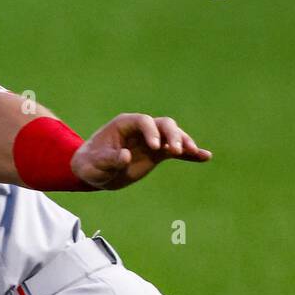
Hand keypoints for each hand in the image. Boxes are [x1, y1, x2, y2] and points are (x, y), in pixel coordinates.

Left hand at [72, 113, 211, 189]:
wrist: (92, 172)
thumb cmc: (90, 165)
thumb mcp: (94, 166)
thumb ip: (109, 160)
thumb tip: (126, 156)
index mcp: (124, 125)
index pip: (143, 121)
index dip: (152, 131)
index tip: (155, 147)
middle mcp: (141, 129)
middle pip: (163, 124)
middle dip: (172, 134)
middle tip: (175, 150)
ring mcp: (151, 140)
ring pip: (173, 135)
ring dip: (184, 142)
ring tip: (194, 152)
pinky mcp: (158, 153)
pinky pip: (177, 151)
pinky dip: (189, 153)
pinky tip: (205, 157)